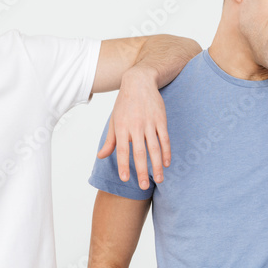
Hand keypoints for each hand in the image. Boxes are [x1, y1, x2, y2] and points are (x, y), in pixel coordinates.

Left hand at [96, 67, 169, 189]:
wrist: (139, 81)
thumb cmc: (124, 104)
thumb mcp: (114, 120)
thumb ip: (110, 140)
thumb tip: (101, 156)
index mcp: (121, 128)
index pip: (121, 150)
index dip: (123, 165)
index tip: (125, 179)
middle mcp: (135, 126)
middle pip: (140, 152)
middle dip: (142, 171)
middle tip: (144, 186)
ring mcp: (149, 123)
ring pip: (155, 148)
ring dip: (157, 165)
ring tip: (160, 180)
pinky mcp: (161, 120)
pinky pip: (165, 139)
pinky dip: (167, 152)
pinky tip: (167, 163)